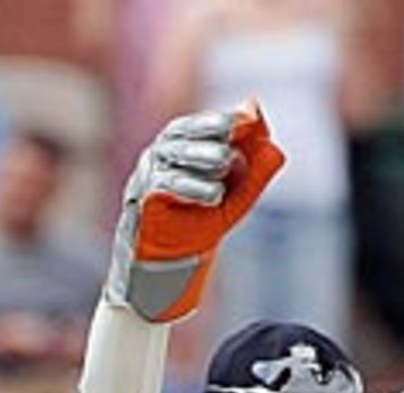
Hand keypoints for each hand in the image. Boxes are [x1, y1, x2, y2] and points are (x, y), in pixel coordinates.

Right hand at [107, 103, 285, 321]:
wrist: (169, 266)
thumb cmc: (199, 225)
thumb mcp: (236, 197)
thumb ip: (255, 165)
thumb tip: (262, 117)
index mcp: (185, 142)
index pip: (206, 122)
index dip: (229, 120)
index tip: (250, 123)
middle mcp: (164, 149)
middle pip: (192, 132)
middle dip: (217, 140)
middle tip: (232, 157)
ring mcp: (149, 170)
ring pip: (181, 154)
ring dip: (207, 163)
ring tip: (223, 180)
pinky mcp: (142, 195)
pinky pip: (168, 182)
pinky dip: (193, 188)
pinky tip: (214, 197)